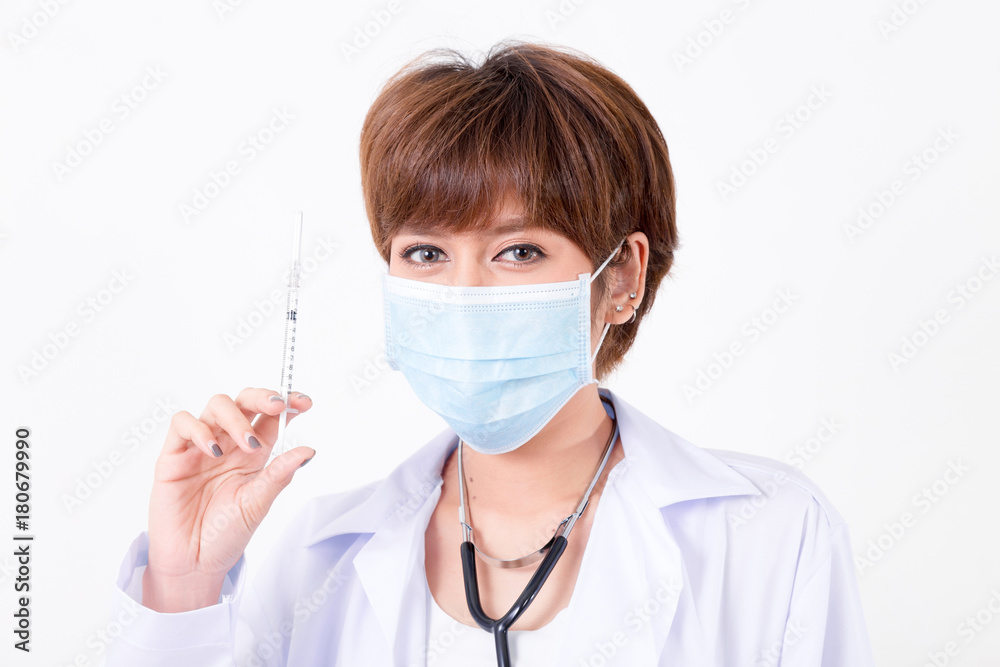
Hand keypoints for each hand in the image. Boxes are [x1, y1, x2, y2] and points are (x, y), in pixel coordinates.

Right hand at [142, 387, 314, 611]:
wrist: (193, 564)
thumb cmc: (225, 535)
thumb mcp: (258, 503)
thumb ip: (279, 475)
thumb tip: (308, 451)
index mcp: (253, 454)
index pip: (270, 418)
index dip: (287, 404)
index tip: (304, 402)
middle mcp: (228, 445)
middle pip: (244, 402)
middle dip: (263, 397)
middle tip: (277, 407)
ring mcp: (200, 447)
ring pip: (216, 405)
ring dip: (236, 417)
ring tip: (245, 443)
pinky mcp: (173, 456)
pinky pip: (182, 424)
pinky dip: (198, 429)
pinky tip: (212, 451)